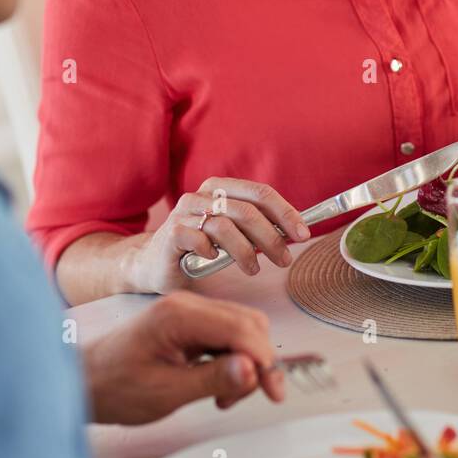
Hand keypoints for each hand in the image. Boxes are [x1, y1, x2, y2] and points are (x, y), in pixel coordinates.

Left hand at [82, 290, 285, 424]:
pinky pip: (225, 337)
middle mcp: (187, 306)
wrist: (83, 382)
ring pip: (241, 331)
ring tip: (225, 399)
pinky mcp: (188, 326)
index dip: (264, 360)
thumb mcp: (165, 392)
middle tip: (251, 400)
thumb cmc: (116, 387)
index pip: (242, 327)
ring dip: (246, 364)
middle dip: (258, 362)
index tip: (274, 394)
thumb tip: (254, 370)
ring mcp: (188, 314)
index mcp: (180, 315)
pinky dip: (232, 362)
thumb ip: (213, 379)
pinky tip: (217, 388)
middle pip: (248, 324)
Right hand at [128, 176, 310, 293]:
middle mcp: (202, 195)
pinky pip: (199, 239)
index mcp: (221, 188)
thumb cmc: (200, 248)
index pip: (260, 193)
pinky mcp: (171, 233)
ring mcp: (184, 213)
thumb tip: (294, 231)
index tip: (303, 234)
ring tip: (253, 269)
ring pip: (226, 226)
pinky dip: (212, 252)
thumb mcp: (232, 233)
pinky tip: (215, 261)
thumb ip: (256, 227)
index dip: (285, 212)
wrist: (154, 263)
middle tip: (284, 259)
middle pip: (247, 210)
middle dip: (271, 237)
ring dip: (246, 251)